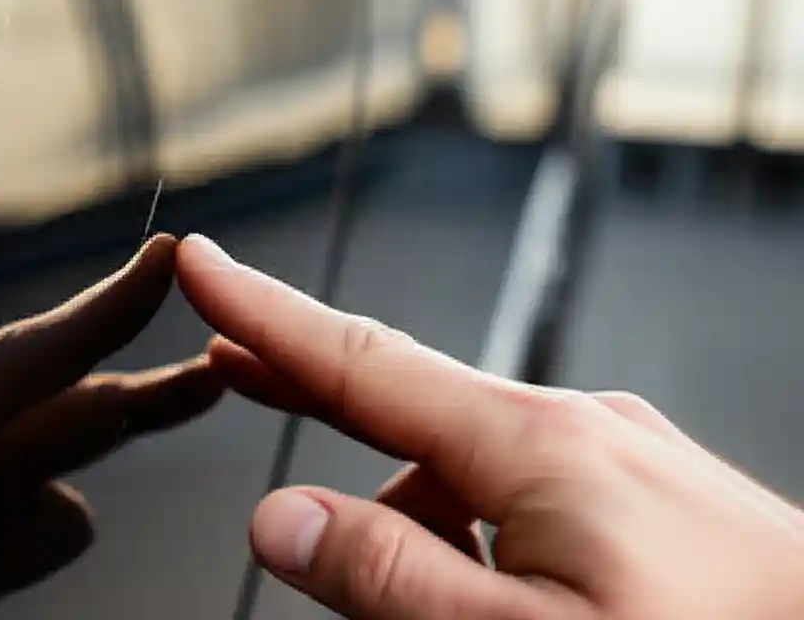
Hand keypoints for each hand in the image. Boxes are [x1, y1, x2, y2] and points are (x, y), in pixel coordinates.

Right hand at [176, 234, 803, 618]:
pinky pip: (526, 497)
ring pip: (468, 474)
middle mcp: (577, 429)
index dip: (266, 315)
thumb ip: (389, 579)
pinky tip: (497, 602)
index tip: (203, 265)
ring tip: (426, 616)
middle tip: (233, 371)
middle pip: (406, 408)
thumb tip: (277, 518)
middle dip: (314, 393)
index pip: (361, 362)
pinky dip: (480, 539)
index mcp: (536, 447)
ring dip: (416, 526)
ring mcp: (618, 460)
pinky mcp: (647, 497)